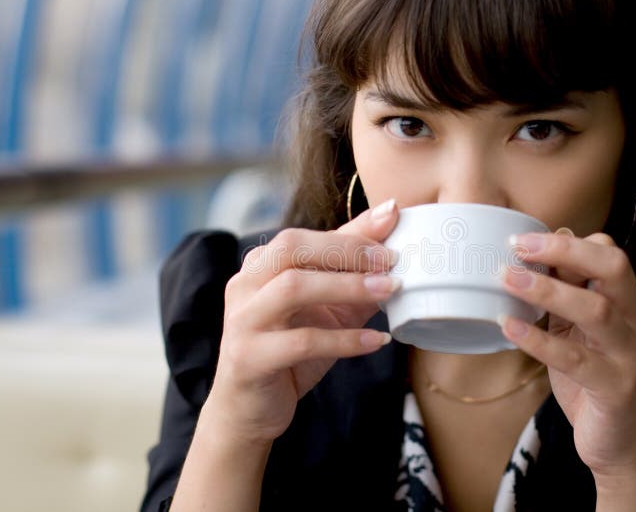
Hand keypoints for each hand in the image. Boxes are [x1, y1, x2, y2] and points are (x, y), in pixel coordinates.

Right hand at [203, 199, 400, 444]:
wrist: (250, 410)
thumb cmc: (290, 352)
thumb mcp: (326, 306)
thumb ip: (351, 271)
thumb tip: (391, 227)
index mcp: (260, 267)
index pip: (303, 236)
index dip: (349, 232)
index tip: (393, 225)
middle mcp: (244, 286)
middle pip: (291, 249)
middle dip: (345, 250)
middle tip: (390, 261)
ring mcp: (242, 321)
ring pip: (293, 289)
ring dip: (347, 287)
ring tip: (389, 290)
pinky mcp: (249, 358)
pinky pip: (301, 342)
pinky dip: (345, 340)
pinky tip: (377, 340)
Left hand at [498, 231, 635, 481]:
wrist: (622, 444)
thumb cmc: (594, 379)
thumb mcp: (579, 331)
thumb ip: (566, 296)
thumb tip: (540, 254)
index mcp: (627, 303)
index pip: (610, 254)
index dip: (570, 243)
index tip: (525, 239)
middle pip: (614, 267)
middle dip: (565, 251)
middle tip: (519, 246)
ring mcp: (630, 354)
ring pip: (595, 309)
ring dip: (546, 289)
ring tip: (506, 278)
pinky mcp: (616, 388)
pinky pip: (575, 359)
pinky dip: (538, 340)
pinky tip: (508, 326)